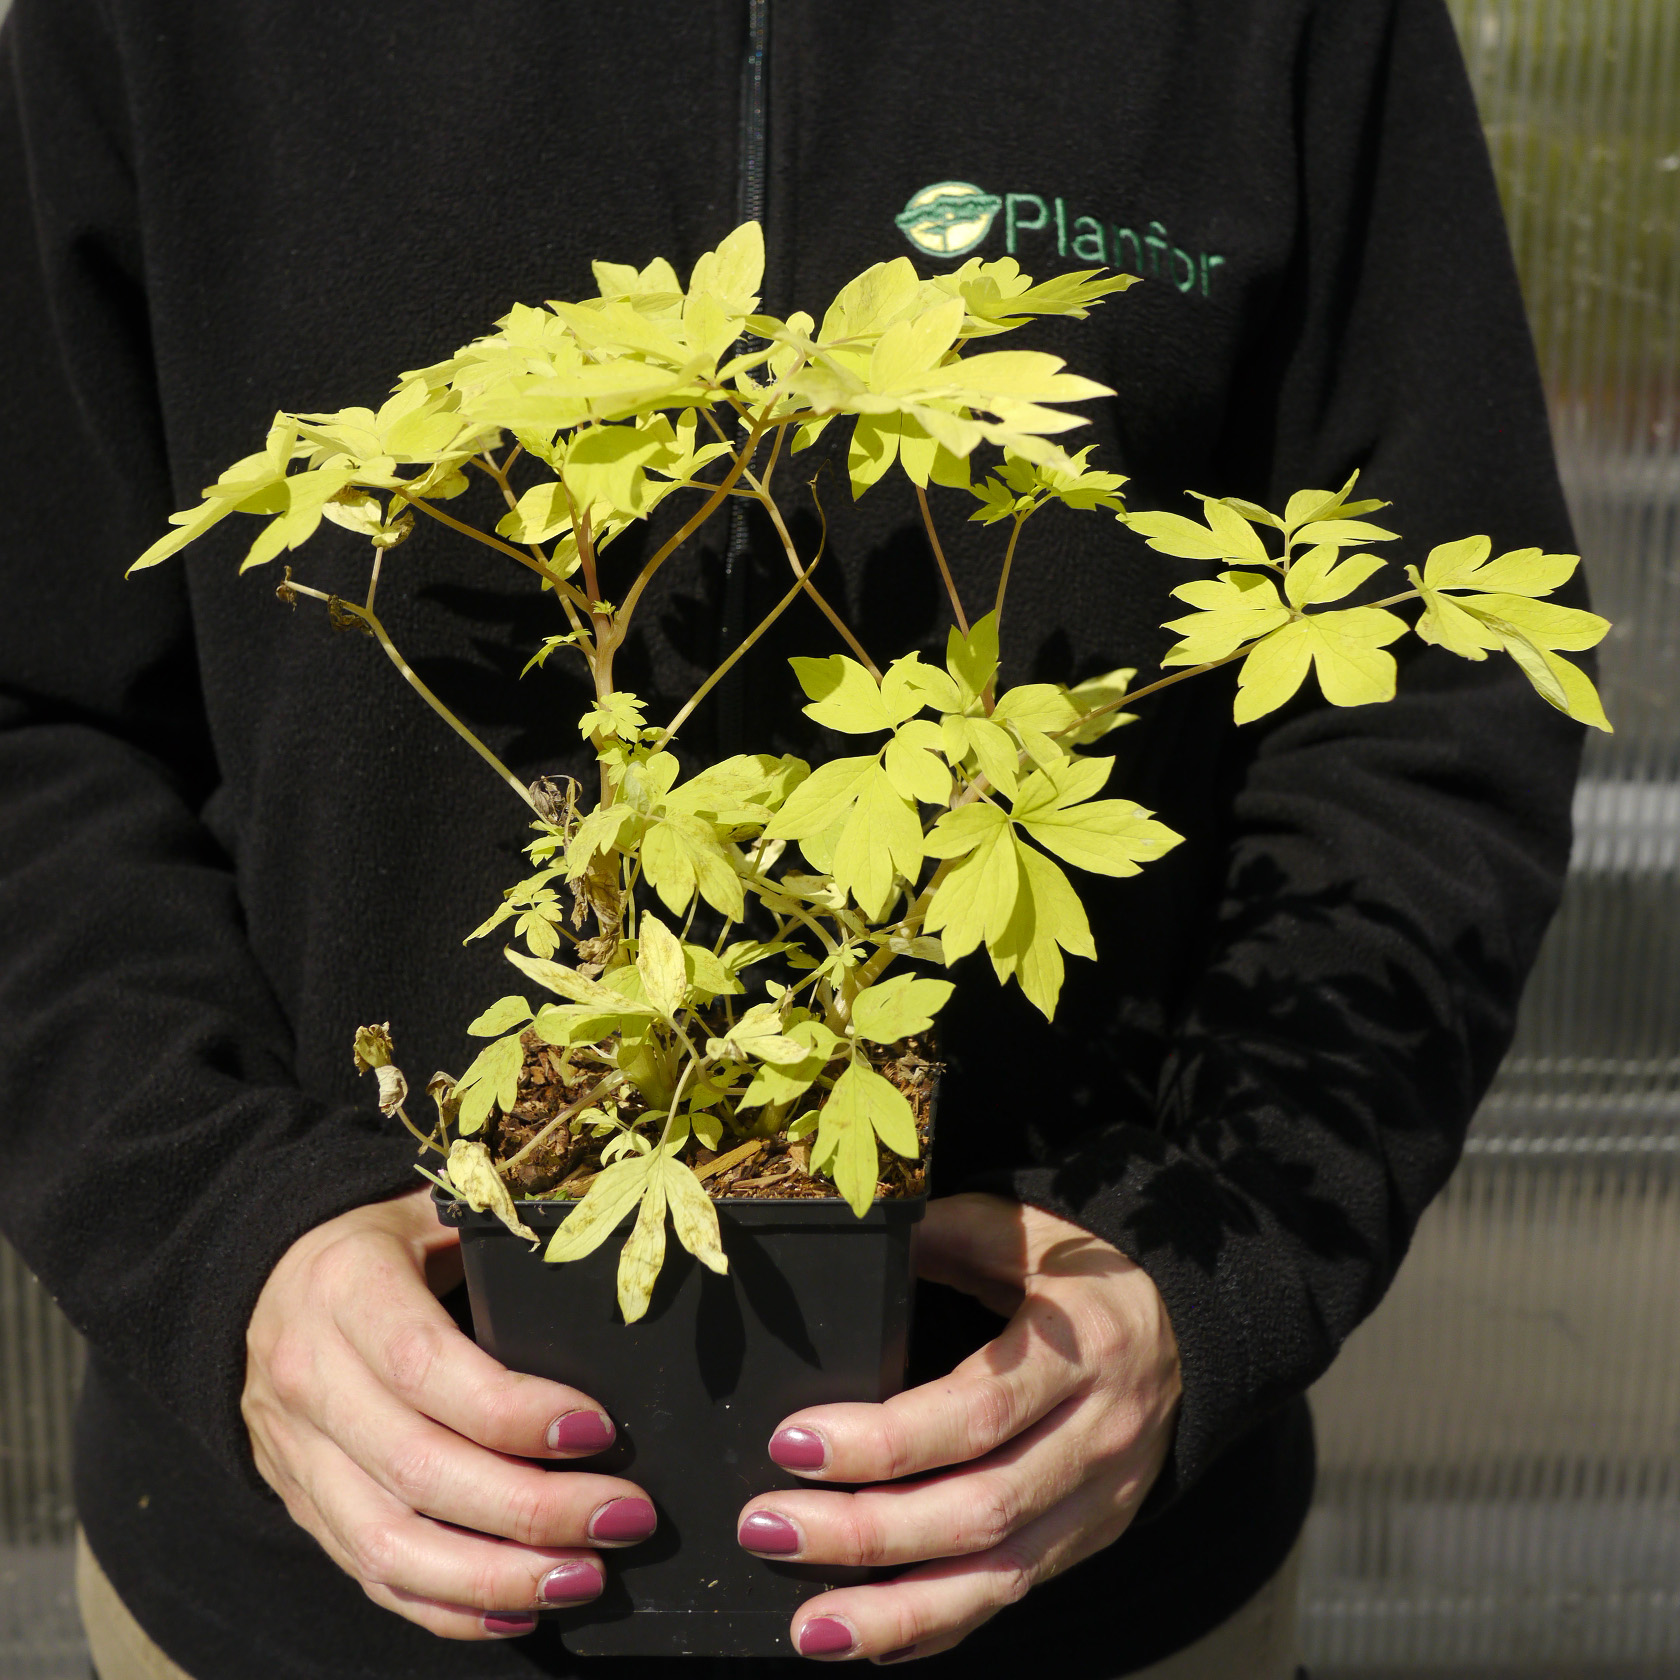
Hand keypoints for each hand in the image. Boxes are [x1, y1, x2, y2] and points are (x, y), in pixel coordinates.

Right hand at [244, 1187, 656, 1640]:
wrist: (256, 1279)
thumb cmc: (378, 1242)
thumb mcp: (428, 1212)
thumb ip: (500, 1239)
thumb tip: (611, 1266)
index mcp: (346, 1289)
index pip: (426, 1367)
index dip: (514, 1412)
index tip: (598, 1430)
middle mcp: (310, 1377)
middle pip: (418, 1470)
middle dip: (531, 1509)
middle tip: (623, 1516)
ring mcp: (297, 1453)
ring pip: (389, 1544)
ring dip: (496, 1577)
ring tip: (585, 1576)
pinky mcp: (301, 1504)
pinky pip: (369, 1574)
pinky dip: (446, 1607)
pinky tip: (520, 1610)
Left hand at [735, 1193, 1180, 1662]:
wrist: (1186, 1328)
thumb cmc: (1083, 1274)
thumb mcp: (1026, 1232)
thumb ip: (945, 1235)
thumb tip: (855, 1237)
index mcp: (1083, 1348)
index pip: (977, 1410)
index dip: (884, 1440)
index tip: (793, 1441)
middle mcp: (1098, 1436)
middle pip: (980, 1507)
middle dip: (866, 1531)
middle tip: (767, 1526)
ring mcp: (1099, 1500)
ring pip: (999, 1577)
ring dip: (896, 1610)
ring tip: (811, 1626)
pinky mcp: (1088, 1539)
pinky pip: (1012, 1594)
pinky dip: (939, 1625)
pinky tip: (868, 1638)